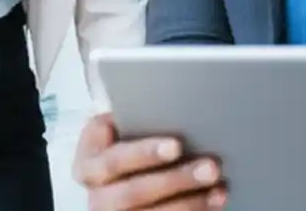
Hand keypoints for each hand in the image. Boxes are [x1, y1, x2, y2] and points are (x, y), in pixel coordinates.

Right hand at [72, 113, 226, 209]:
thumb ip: (133, 120)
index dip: (144, 154)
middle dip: (175, 180)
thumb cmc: (124, 144)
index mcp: (88, 164)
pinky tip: (214, 200)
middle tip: (210, 167)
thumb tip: (170, 104)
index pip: (113, 160)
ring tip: (217, 186)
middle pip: (134, 193)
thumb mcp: (118, 129)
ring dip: (189, 202)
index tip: (177, 145)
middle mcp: (97, 196)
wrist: (118, 176)